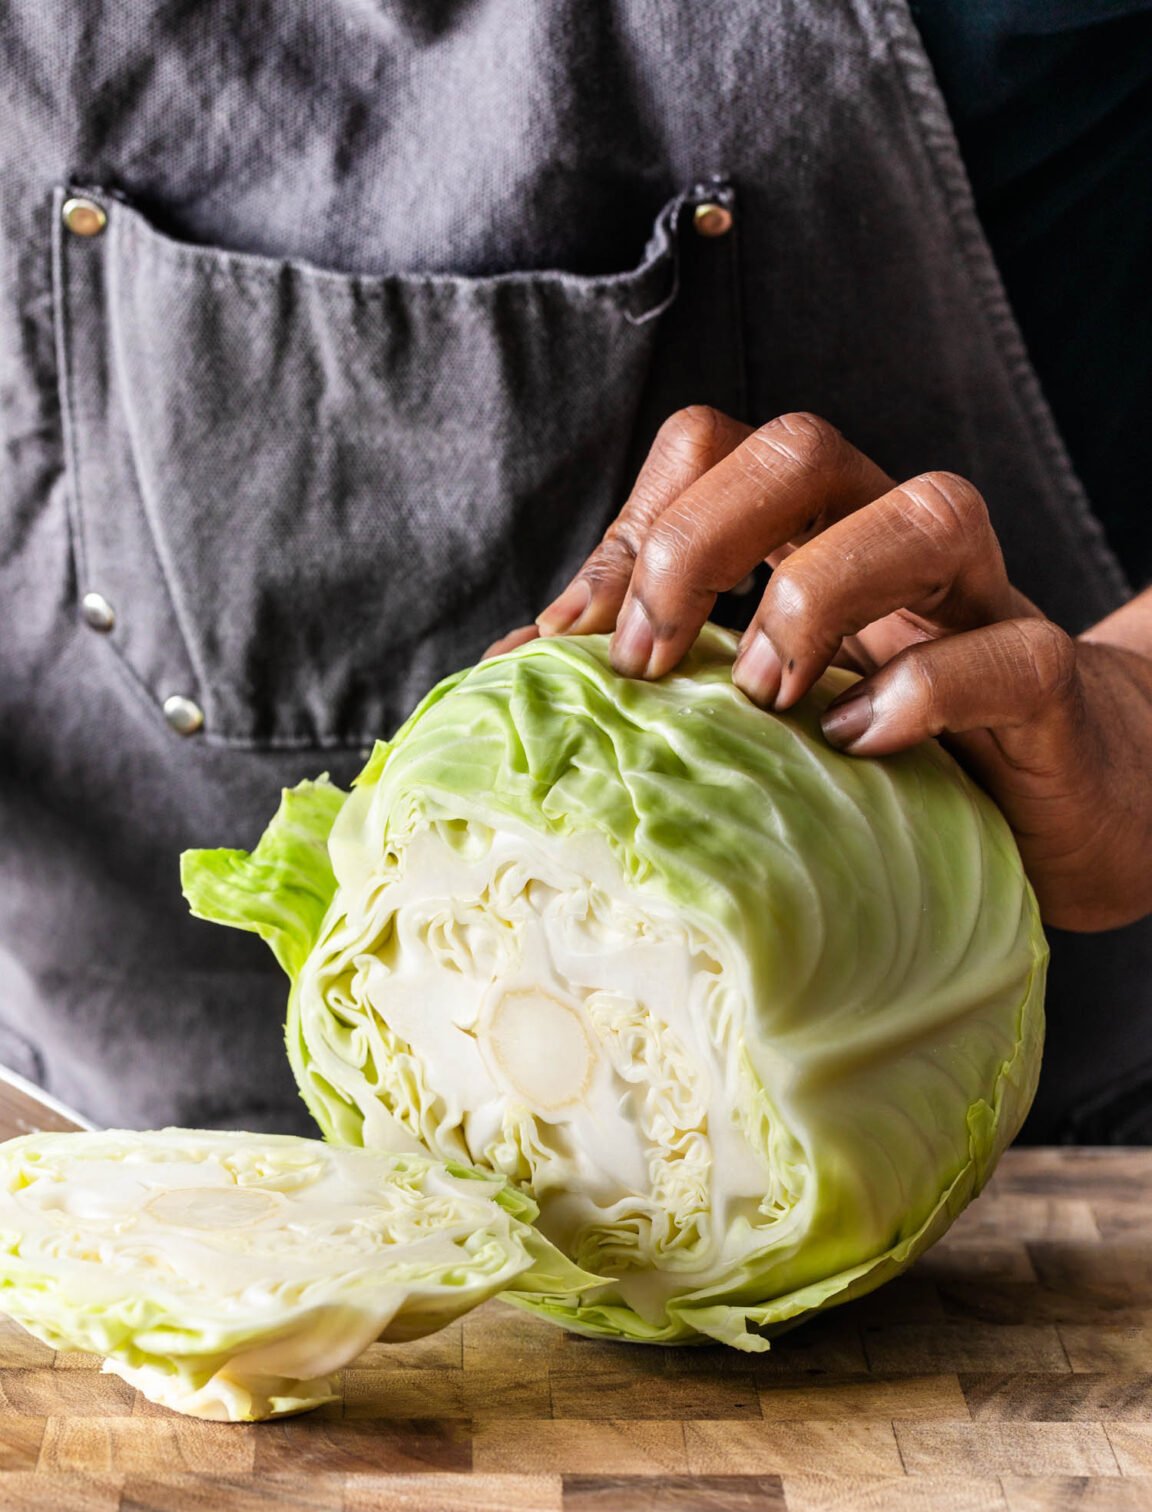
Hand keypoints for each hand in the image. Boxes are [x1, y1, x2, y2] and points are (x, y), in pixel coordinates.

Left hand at [521, 407, 1151, 932]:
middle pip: (802, 448)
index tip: (567, 644)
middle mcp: (890, 540)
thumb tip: (509, 667)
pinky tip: (857, 743)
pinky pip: (1004, 651)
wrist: (1059, 808)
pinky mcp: (1043, 685)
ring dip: (816, 598)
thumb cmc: (884, 748)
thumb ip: (658, 665)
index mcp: (810, 533)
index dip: (628, 530)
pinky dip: (923, 692)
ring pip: (925, 511)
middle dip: (701, 542)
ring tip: (765, 701)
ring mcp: (977, 602)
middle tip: (651, 665)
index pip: (709, 452)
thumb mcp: (753, 702)